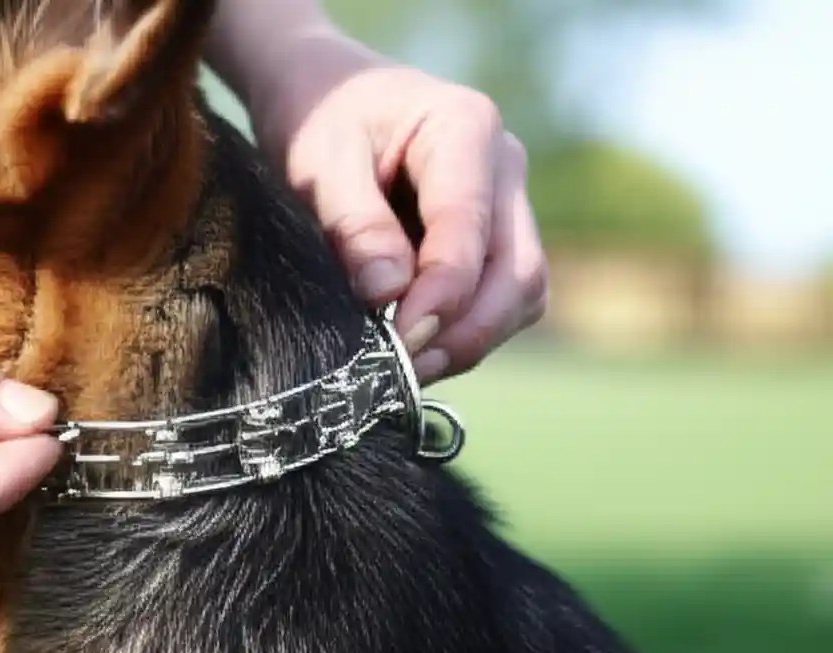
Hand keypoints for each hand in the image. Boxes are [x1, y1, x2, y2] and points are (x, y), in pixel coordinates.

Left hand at [244, 32, 548, 384]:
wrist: (325, 94)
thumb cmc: (320, 119)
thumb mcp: (319, 162)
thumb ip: (355, 224)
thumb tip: (389, 294)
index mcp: (465, 128)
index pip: (470, 227)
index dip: (442, 294)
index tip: (400, 340)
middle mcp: (504, 165)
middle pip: (519, 271)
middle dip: (467, 331)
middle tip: (404, 371)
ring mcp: (506, 204)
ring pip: (520, 294)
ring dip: (470, 340)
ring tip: (406, 368)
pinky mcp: (494, 238)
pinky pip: (500, 298)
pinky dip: (465, 332)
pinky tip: (416, 348)